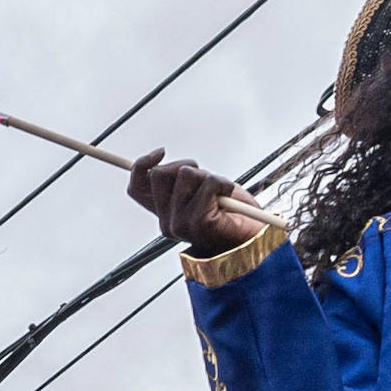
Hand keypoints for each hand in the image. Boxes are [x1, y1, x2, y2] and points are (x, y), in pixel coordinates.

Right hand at [126, 149, 271, 256]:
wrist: (254, 238)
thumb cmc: (233, 213)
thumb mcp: (200, 187)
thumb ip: (181, 178)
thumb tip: (160, 158)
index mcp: (163, 215)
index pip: (136, 188)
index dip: (142, 165)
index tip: (161, 152)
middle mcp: (166, 223)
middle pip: (160, 174)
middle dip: (187, 167)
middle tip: (206, 181)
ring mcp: (180, 225)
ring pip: (186, 174)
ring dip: (208, 176)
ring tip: (220, 193)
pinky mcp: (198, 223)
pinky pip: (208, 183)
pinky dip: (223, 183)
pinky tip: (228, 196)